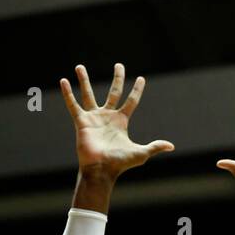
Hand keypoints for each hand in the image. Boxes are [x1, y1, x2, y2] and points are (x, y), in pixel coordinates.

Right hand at [61, 63, 173, 178]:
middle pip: (114, 92)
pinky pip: (73, 105)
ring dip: (84, 80)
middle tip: (119, 65)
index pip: (131, 101)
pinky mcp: (81, 121)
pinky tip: (63, 81)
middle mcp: (107, 116)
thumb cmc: (120, 163)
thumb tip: (171, 146)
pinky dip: (68, 94)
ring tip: (79, 66)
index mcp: (121, 121)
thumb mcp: (140, 153)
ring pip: (89, 94)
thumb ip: (154, 147)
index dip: (137, 90)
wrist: (101, 169)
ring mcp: (94, 118)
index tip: (141, 79)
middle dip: (117, 79)